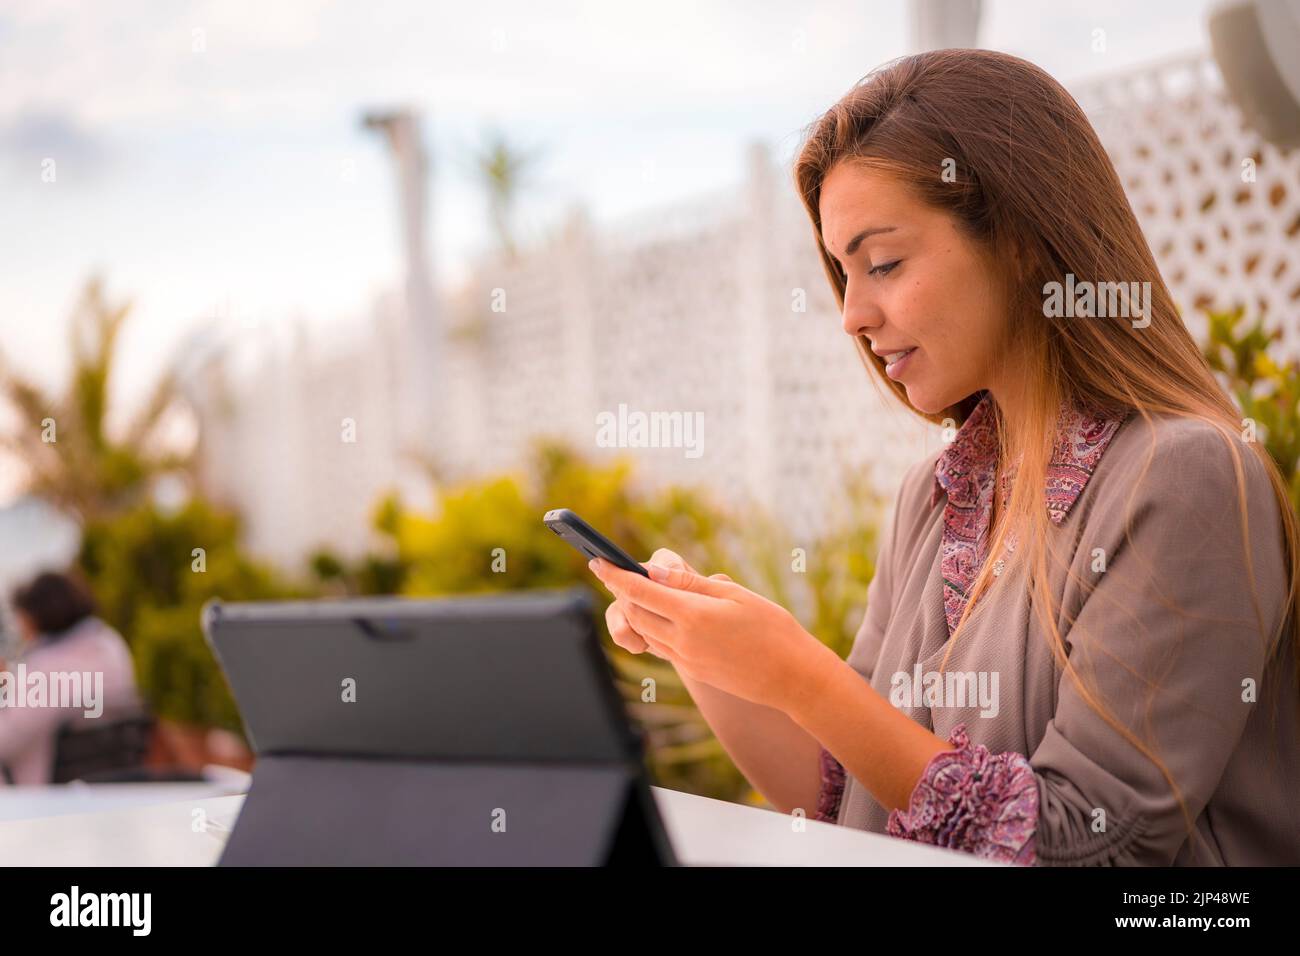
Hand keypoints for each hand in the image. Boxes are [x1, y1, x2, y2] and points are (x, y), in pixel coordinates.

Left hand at [591, 551, 837, 712]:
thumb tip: (655, 570)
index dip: (615, 575)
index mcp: (693, 616)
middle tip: (620, 572)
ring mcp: (686, 660)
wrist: (792, 677)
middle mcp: (683, 641)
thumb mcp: (735, 595)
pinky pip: (661, 646)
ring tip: (640, 591)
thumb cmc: (772, 628)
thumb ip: (692, 583)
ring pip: (644, 631)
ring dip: (636, 610)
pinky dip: (654, 627)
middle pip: (635, 612)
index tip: (597, 562)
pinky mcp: (692, 671)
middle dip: (622, 592)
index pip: (640, 591)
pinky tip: (664, 616)